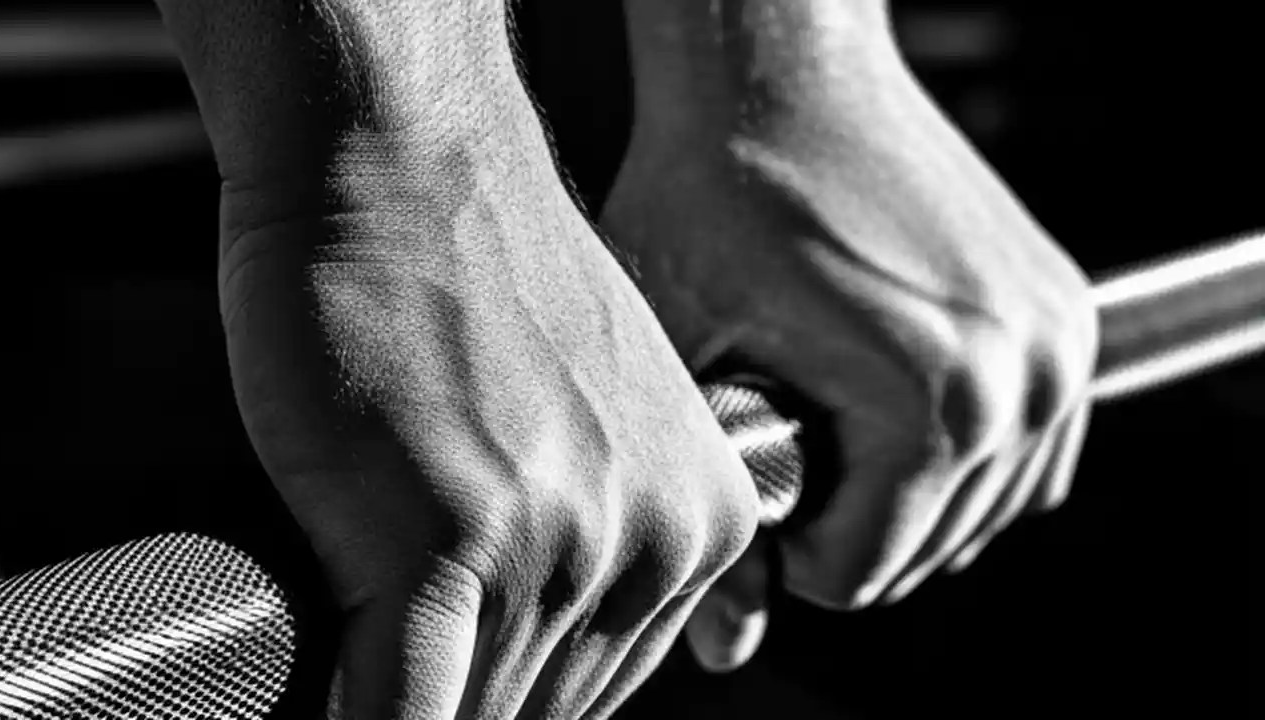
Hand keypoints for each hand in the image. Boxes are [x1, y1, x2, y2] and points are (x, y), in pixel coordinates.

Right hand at [215, 138, 759, 714]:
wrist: (406, 161)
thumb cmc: (471, 280)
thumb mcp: (590, 422)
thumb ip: (588, 535)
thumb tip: (527, 645)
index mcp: (704, 521)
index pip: (604, 686)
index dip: (516, 700)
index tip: (466, 688)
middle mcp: (651, 539)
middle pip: (543, 708)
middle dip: (462, 704)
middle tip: (409, 675)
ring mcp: (555, 542)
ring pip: (478, 714)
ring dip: (404, 708)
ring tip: (361, 669)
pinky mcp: (444, 537)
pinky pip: (401, 708)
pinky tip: (323, 712)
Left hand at [600, 19, 1097, 669]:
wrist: (779, 68)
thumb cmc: (710, 194)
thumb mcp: (685, 360)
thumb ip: (721, 516)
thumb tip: (734, 654)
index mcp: (934, 401)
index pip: (860, 576)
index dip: (782, 535)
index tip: (748, 450)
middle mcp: (1025, 378)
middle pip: (923, 551)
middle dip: (839, 513)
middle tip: (780, 412)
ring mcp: (1058, 345)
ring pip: (977, 513)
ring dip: (894, 490)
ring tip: (825, 398)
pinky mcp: (1065, 316)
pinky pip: (1026, 455)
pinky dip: (956, 460)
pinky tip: (882, 404)